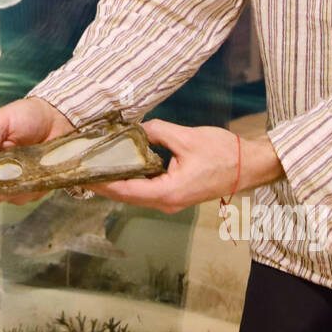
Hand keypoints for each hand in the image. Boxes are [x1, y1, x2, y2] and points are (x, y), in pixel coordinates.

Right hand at [0, 97, 75, 204]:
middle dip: (0, 184)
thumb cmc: (25, 115)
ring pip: (9, 196)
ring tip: (30, 163)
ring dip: (18, 185)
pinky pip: (29, 196)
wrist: (56, 117)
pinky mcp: (33, 187)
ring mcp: (15, 181)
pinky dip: (34, 186)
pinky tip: (39, 169)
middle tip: (14, 165)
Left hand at [90, 119, 250, 214]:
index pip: (126, 190)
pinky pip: (147, 191)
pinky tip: (120, 167)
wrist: (250, 166)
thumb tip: (136, 129)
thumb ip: (157, 132)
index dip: (102, 183)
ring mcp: (172, 201)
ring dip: (116, 183)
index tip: (82, 175)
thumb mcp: (187, 137)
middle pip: (127, 196)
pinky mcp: (176, 195)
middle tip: (81, 170)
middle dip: (103, 183)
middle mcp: (167, 202)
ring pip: (136, 195)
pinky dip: (131, 181)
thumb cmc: (224, 153)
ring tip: (94, 168)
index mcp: (168, 192)